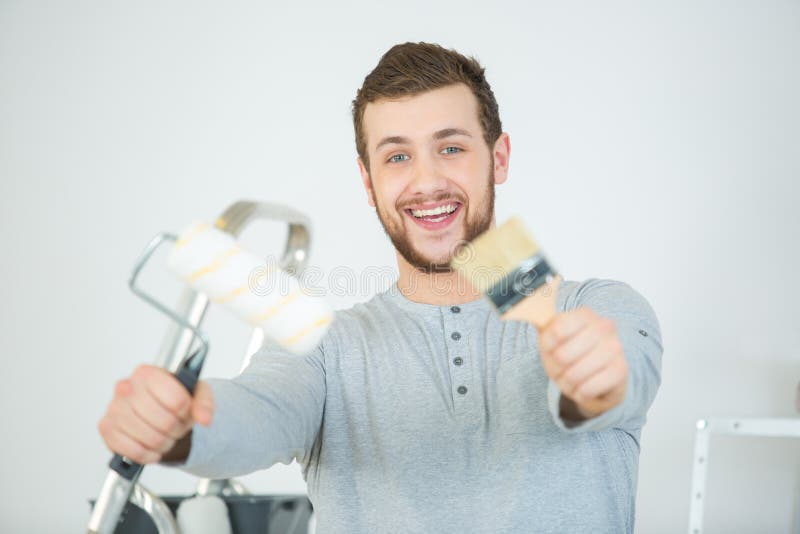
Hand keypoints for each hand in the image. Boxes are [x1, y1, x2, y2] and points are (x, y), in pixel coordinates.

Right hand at [97, 364, 213, 463]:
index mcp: (148, 373)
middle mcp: (126, 387)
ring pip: (149, 438)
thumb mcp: (196, 394)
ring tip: (165, 435)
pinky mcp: (107, 429)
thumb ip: (204, 404)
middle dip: (176, 428)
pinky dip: (147, 454)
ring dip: (163, 442)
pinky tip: (151, 445)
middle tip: (176, 426)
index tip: (184, 410)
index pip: (175, 399)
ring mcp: (114, 408)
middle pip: (163, 421)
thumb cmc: (174, 398)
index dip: (185, 411)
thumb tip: (205, 418)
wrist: (155, 409)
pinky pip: (133, 451)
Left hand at [538, 307, 627, 418]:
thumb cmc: (570, 354)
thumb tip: (521, 308)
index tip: (549, 349)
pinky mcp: (621, 371)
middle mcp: (604, 326)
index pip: (555, 330)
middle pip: (562, 356)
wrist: (598, 378)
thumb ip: (538, 322)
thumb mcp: (551, 338)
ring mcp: (615, 348)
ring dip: (567, 383)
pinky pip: (587, 389)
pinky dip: (580, 393)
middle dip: (556, 369)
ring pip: (574, 374)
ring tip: (572, 379)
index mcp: (584, 314)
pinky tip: (586, 387)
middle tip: (561, 368)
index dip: (546, 346)